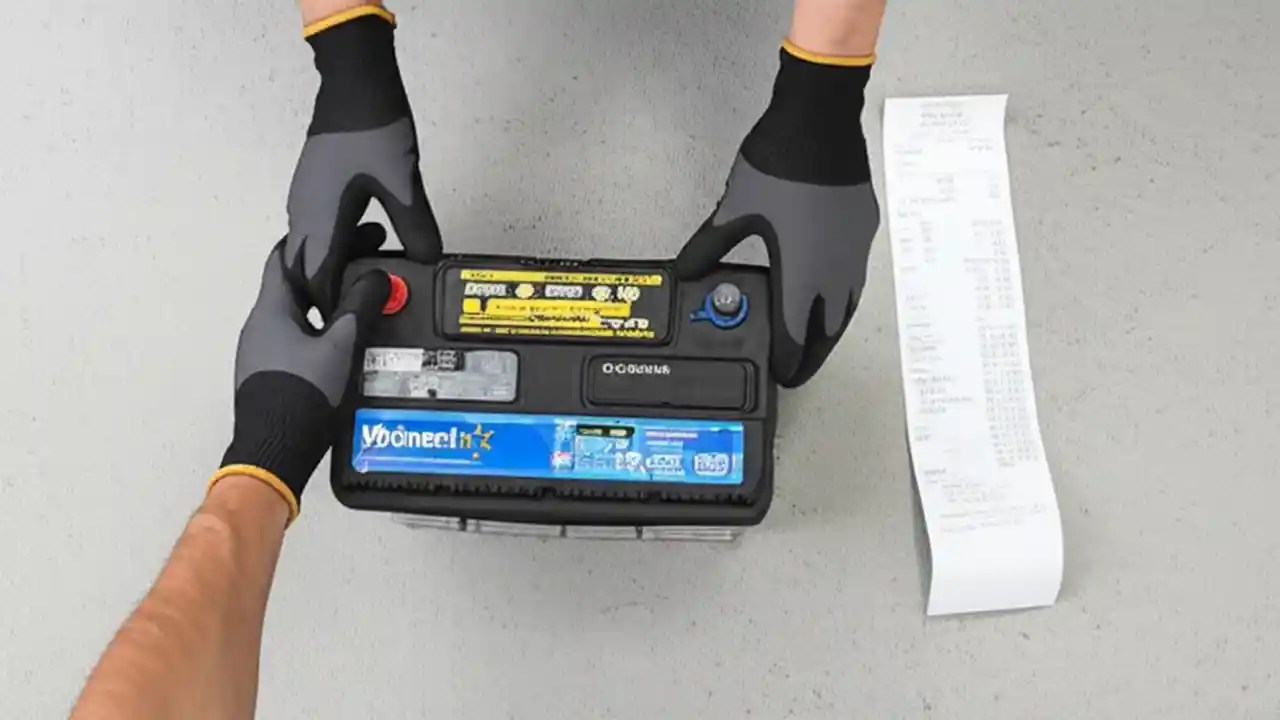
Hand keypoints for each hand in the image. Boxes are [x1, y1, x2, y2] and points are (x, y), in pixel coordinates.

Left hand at [210, 231, 389, 522]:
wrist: (274, 453)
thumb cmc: (300, 398)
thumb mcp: (340, 347)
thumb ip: (360, 308)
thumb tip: (376, 276)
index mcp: (271, 311)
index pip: (284, 256)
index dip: (311, 238)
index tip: (339, 229)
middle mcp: (260, 327)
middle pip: (293, 285)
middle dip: (326, 273)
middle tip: (360, 266)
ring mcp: (262, 353)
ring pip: (296, 315)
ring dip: (325, 305)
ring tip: (360, 302)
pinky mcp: (270, 375)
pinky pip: (296, 340)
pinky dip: (320, 330)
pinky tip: (345, 341)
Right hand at [285, 8, 440, 317]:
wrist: (355, 82)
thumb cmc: (372, 128)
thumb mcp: (404, 184)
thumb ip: (417, 227)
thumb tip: (428, 257)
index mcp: (320, 220)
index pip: (317, 281)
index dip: (332, 307)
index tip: (348, 325)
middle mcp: (304, 212)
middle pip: (306, 270)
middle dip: (327, 294)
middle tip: (354, 309)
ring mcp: (305, 198)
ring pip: (310, 250)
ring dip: (332, 268)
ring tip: (364, 278)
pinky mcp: (313, 186)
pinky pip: (316, 229)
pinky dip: (334, 245)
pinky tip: (363, 241)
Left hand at [676, 43, 879, 387]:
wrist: (821, 120)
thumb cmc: (780, 163)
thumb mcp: (733, 209)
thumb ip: (709, 246)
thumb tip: (685, 269)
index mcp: (802, 274)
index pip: (795, 335)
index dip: (787, 361)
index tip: (782, 374)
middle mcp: (835, 271)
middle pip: (829, 331)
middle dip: (813, 355)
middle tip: (800, 371)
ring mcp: (854, 250)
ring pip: (848, 306)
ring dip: (832, 329)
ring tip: (817, 340)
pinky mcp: (863, 229)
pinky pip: (856, 276)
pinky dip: (844, 296)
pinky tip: (833, 292)